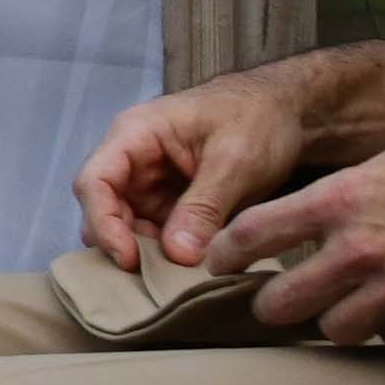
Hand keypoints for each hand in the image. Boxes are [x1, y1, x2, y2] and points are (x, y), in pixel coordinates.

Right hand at [70, 66, 323, 267]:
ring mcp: (150, 182)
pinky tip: (189, 267)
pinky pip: (156, 232)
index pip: (95, 182)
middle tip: (158, 274)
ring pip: (127, 226)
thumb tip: (177, 257)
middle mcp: (133, 160)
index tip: (129, 260)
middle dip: (123, 243)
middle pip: (103, 208)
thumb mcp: (235, 162)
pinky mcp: (170, 201)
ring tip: (178, 273)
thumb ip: (203, 208)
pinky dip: (168, 252)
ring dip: (147, 252)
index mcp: (135, 135)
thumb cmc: (258, 119)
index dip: (103, 223)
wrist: (289, 110)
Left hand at [205, 121, 384, 349]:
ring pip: (335, 330)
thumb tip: (312, 222)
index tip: (219, 261)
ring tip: (342, 307)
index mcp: (343, 199)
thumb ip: (348, 197)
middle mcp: (362, 250)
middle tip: (272, 299)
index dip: (227, 253)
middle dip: (272, 302)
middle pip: (281, 300)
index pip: (252, 235)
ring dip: (335, 320)